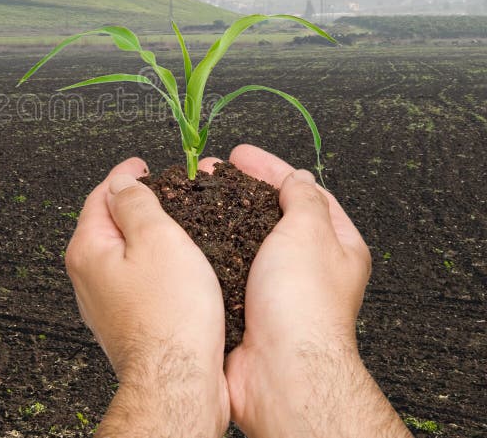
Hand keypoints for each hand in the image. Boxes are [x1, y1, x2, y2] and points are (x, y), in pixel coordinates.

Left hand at [66, 157, 228, 437]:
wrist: (178, 381)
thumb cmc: (171, 316)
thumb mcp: (157, 238)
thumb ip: (136, 202)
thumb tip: (122, 182)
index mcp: (88, 249)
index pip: (100, 195)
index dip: (125, 175)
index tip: (141, 165)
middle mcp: (88, 276)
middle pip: (109, 223)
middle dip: (135, 204)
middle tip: (163, 190)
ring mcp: (105, 301)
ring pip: (124, 253)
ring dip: (146, 235)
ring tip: (175, 225)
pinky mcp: (126, 320)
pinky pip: (136, 279)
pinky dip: (153, 264)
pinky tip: (176, 267)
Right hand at [211, 144, 409, 437]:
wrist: (279, 370)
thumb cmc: (303, 307)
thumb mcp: (309, 232)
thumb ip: (303, 198)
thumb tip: (298, 178)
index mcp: (335, 246)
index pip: (303, 191)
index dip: (270, 168)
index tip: (241, 155)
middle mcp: (307, 267)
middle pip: (270, 214)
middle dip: (238, 189)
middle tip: (210, 173)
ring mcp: (274, 287)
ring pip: (243, 240)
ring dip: (218, 217)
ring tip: (193, 199)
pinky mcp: (246, 305)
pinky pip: (225, 268)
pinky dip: (208, 250)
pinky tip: (190, 240)